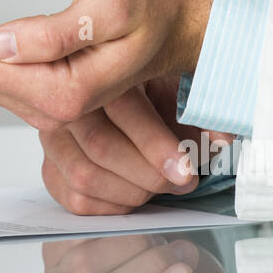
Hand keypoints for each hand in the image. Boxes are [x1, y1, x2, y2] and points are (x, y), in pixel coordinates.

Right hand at [39, 76, 232, 214]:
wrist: (136, 96)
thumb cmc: (162, 90)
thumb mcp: (189, 87)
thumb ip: (206, 110)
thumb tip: (221, 138)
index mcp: (102, 67)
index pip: (120, 106)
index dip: (156, 143)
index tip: (186, 167)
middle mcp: (68, 99)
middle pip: (100, 145)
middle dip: (148, 173)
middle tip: (183, 180)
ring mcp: (53, 134)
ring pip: (84, 175)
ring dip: (131, 191)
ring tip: (160, 186)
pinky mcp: (51, 166)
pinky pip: (74, 198)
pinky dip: (111, 206)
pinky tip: (135, 195)